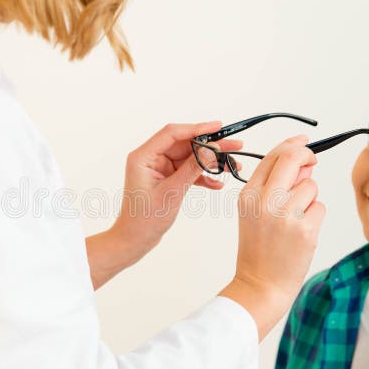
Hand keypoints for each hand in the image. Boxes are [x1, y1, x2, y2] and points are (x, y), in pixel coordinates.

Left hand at [86, 121, 241, 288]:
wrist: (134, 240)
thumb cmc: (145, 219)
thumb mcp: (172, 192)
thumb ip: (191, 169)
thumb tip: (210, 149)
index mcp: (143, 157)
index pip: (172, 133)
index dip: (197, 128)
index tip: (218, 127)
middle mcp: (150, 158)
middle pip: (184, 144)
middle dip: (210, 146)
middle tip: (234, 146)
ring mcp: (159, 169)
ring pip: (189, 158)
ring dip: (210, 162)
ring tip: (233, 164)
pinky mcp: (166, 179)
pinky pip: (187, 171)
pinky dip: (202, 176)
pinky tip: (218, 183)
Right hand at [220, 135, 325, 339]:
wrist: (260, 284)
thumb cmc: (259, 249)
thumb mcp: (254, 212)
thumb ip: (274, 185)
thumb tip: (304, 163)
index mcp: (248, 194)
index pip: (273, 156)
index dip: (292, 145)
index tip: (303, 142)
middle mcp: (264, 201)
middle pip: (294, 159)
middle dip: (307, 156)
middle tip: (312, 162)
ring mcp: (285, 214)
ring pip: (311, 186)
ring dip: (309, 199)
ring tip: (295, 220)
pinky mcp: (305, 229)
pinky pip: (320, 207)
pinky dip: (315, 217)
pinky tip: (302, 233)